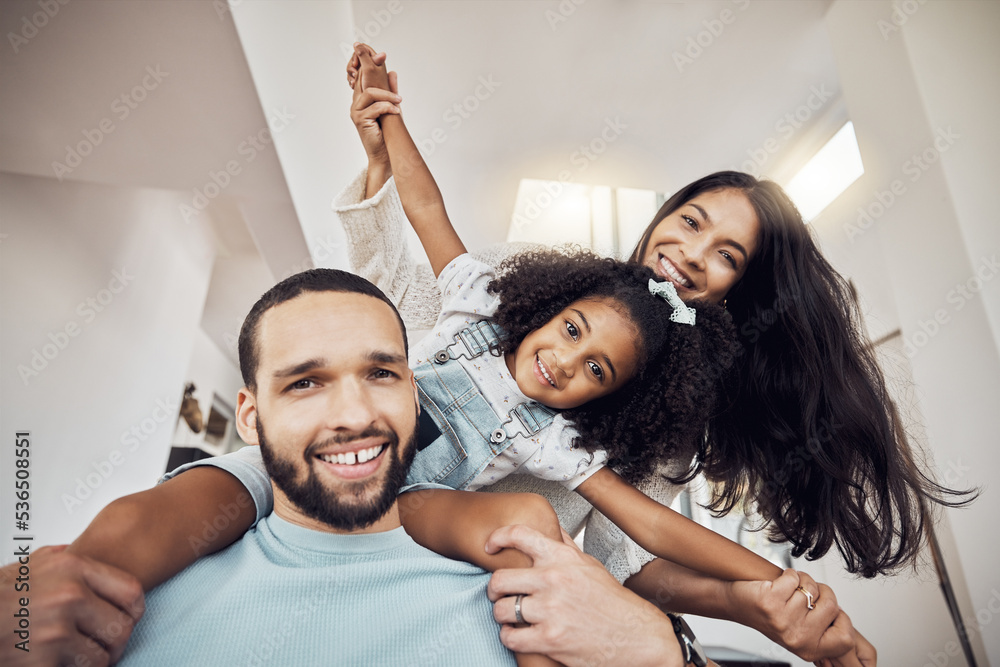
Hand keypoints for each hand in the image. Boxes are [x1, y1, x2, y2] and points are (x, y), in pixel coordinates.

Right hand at [0, 545, 143, 665]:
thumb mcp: (26, 566)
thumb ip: (56, 558)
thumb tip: (74, 551)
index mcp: (72, 569)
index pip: (131, 591)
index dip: (134, 610)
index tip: (128, 618)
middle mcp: (69, 596)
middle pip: (122, 628)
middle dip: (114, 642)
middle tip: (104, 646)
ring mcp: (57, 631)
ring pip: (103, 657)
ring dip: (93, 661)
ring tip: (78, 656)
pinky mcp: (44, 661)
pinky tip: (58, 663)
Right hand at [346, 42, 386, 88]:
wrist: (378, 105)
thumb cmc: (377, 88)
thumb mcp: (369, 68)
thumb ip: (363, 55)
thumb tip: (357, 43)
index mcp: (376, 60)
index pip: (362, 48)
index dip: (356, 55)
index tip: (356, 64)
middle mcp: (372, 65)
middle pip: (356, 58)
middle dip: (352, 66)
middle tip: (355, 75)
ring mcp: (368, 73)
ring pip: (353, 68)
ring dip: (351, 75)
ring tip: (355, 82)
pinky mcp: (364, 81)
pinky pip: (353, 77)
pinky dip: (352, 80)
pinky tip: (354, 85)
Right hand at [349, 44, 399, 194]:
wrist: (384, 156)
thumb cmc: (387, 134)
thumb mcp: (390, 108)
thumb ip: (390, 90)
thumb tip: (393, 72)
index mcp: (361, 99)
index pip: (362, 76)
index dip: (368, 63)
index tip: (380, 53)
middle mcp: (356, 104)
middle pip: (362, 79)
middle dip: (371, 66)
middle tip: (384, 56)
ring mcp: (356, 112)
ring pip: (369, 93)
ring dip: (387, 95)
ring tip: (399, 101)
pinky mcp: (361, 121)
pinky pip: (374, 108)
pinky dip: (387, 108)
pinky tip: (396, 111)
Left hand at [486, 525, 684, 666]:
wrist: (638, 636)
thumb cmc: (613, 601)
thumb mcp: (589, 565)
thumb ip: (565, 547)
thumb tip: (550, 528)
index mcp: (562, 559)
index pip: (519, 535)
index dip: (497, 538)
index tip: (489, 547)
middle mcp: (553, 580)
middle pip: (499, 579)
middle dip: (494, 590)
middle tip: (499, 595)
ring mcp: (550, 610)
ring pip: (500, 610)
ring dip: (502, 616)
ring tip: (511, 618)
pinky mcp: (550, 639)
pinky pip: (510, 637)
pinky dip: (510, 637)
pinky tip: (519, 635)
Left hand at [728, 569, 872, 663]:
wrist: (739, 603)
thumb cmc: (776, 613)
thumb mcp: (807, 632)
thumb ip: (835, 639)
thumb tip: (870, 663)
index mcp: (811, 649)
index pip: (846, 639)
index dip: (841, 619)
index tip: (825, 613)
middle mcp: (797, 639)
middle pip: (833, 605)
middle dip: (820, 594)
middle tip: (802, 599)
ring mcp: (783, 621)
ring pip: (813, 588)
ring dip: (802, 582)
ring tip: (788, 592)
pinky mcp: (770, 602)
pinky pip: (795, 577)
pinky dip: (789, 574)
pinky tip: (778, 584)